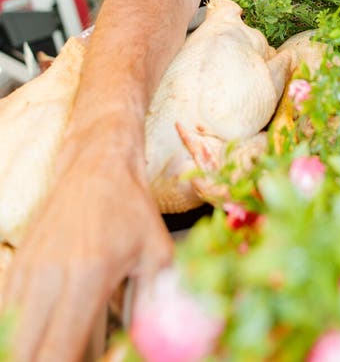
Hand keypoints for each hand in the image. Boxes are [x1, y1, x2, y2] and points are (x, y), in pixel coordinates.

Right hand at [3, 135, 172, 361]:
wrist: (97, 164)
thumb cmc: (132, 211)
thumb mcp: (157, 257)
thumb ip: (152, 310)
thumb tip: (143, 353)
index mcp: (88, 275)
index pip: (57, 353)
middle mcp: (48, 275)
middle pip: (22, 353)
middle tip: (69, 358)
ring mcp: (25, 270)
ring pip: (7, 337)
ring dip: (28, 350)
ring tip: (59, 345)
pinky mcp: (14, 265)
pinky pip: (4, 316)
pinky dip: (17, 335)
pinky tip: (42, 335)